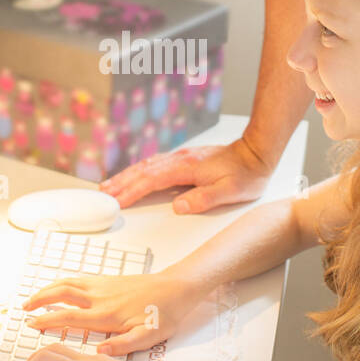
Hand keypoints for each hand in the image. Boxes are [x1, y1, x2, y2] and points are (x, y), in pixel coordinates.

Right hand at [22, 272, 195, 354]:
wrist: (177, 286)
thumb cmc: (164, 314)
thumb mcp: (149, 336)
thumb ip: (123, 345)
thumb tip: (99, 353)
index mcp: (105, 315)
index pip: (68, 316)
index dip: (47, 320)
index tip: (31, 324)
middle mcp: (99, 297)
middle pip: (61, 294)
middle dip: (39, 300)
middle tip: (24, 309)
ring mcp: (103, 285)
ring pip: (67, 283)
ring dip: (48, 289)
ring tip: (33, 297)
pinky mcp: (108, 280)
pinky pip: (78, 278)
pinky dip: (62, 282)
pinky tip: (59, 288)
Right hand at [99, 136, 270, 212]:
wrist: (257, 153)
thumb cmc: (246, 174)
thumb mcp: (230, 192)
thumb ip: (204, 199)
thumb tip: (178, 206)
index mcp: (186, 168)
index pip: (152, 181)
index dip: (132, 191)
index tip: (116, 201)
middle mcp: (180, 160)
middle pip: (143, 171)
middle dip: (121, 182)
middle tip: (102, 193)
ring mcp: (181, 158)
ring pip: (147, 166)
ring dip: (127, 175)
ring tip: (110, 185)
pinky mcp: (185, 159)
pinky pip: (155, 165)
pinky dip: (139, 171)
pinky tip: (135, 176)